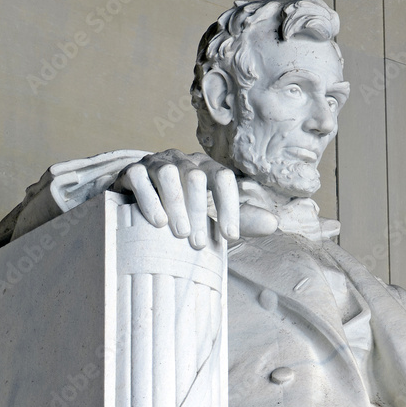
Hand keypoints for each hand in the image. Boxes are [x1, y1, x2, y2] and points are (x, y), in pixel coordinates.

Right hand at [113, 149, 251, 247]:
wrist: (139, 204)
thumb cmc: (185, 212)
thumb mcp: (213, 216)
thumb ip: (241, 220)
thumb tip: (273, 224)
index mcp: (206, 169)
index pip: (224, 179)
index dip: (230, 207)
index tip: (229, 237)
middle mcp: (183, 162)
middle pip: (196, 177)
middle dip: (200, 212)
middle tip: (199, 244)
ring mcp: (156, 164)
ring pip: (169, 174)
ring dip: (176, 204)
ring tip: (180, 233)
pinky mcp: (132, 171)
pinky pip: (140, 178)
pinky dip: (150, 199)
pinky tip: (157, 222)